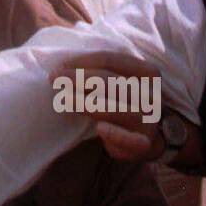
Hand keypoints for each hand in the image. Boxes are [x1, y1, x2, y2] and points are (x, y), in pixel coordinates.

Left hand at [51, 51, 198, 165]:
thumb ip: (98, 69)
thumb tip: (62, 62)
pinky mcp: (143, 144)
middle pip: (113, 83)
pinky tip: (99, 129)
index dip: (83, 61)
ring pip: (118, 110)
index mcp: (146, 73)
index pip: (112, 60)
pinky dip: (116, 134)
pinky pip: (132, 140)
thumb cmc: (122, 100)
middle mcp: (150, 96)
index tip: (60, 65)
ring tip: (65, 99)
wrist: (144, 135)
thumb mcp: (117, 80)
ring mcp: (149, 121)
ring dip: (89, 104)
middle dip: (80, 79)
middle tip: (55, 78)